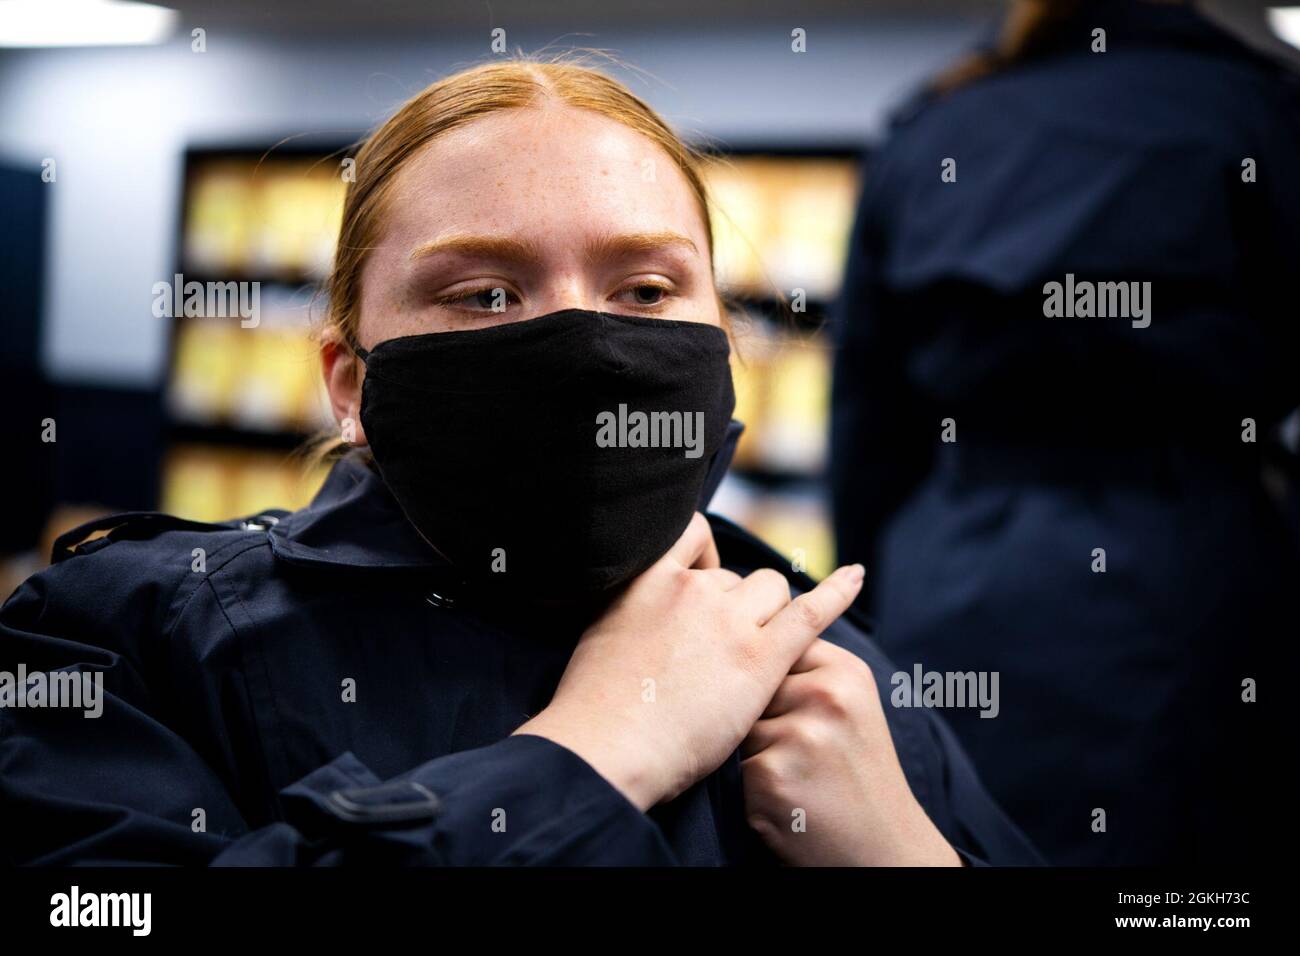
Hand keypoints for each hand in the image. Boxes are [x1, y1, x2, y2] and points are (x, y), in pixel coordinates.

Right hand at [514, 513, 864, 810]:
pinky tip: (856, 577)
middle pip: (736, 577)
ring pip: (772, 591)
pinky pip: (810, 613)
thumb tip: (650, 617)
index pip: (694, 538)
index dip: (706, 559)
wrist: (605, 749)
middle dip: (736, 607)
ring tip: (753, 658)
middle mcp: (692, 588)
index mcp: (649, 580)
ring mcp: (730, 622)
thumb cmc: (593, 709)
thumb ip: (632, 611)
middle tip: (720, 658)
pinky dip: (837, 592)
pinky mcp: (761, 659)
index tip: (706, 578)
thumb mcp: (599, 633)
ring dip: (769, 616)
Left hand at [740, 638, 960, 865]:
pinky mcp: (774, 775)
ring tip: (798, 777)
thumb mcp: (849, 706)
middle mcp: (827, 695)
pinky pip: (734, 768)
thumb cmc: (855, 775)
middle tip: (806, 755)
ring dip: (755, 756)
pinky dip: (752, 790)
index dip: (773, 684)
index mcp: (845, 671)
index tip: (800, 714)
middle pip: (751, 687)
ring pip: (738, 728)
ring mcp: (801, 735)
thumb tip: (746, 633)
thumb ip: (807, 670)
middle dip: (762, 720)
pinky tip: (788, 801)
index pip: (774, 647)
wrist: (885, 848)